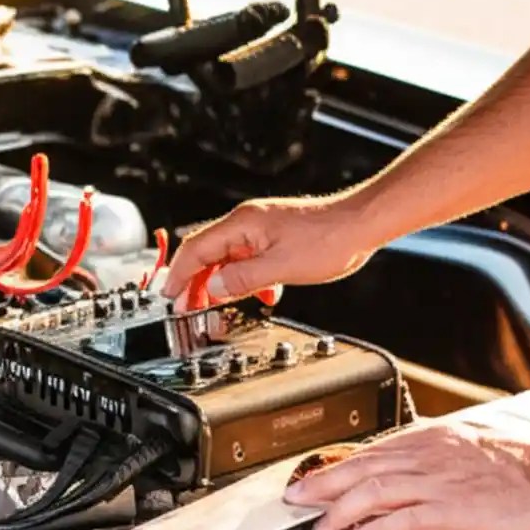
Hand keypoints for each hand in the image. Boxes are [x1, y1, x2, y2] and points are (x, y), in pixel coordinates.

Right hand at [160, 194, 376, 304]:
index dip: (179, 275)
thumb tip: (215, 288)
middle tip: (189, 307)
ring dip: (221, 283)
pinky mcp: (273, 237)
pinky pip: (248, 260)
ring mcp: (260, 229)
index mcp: (242, 224)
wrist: (360, 225)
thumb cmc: (328, 239)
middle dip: (196, 282)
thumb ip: (242, 280)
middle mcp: (247, 222)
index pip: (196, 249)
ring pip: (227, 259)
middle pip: (207, 253)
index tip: (170, 295)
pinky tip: (261, 293)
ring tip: (219, 304)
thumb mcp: (280, 268)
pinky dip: (246, 279)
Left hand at [283, 421, 529, 529]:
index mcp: (434, 437)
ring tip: (319, 526)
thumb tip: (420, 465)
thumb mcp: (474, 443)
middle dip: (323, 483)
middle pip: (362, 466)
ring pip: (375, 490)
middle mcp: (430, 454)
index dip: (339, 465)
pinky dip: (378, 528)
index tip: (315, 476)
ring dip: (341, 509)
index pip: (374, 449)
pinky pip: (407, 518)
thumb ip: (442, 453)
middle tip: (295, 498)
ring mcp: (441, 480)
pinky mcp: (457, 507)